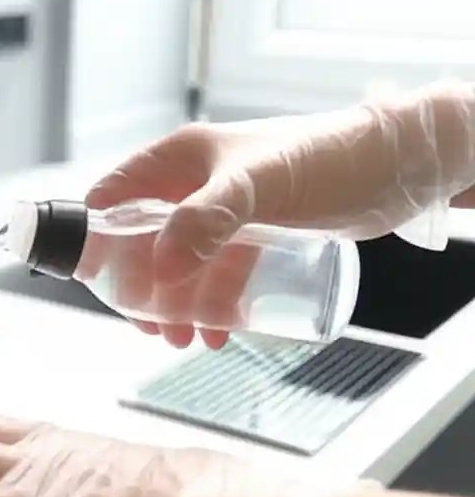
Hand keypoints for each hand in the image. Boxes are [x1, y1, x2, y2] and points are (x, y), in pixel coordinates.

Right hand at [86, 82, 474, 347]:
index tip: (98, 283)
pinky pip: (218, 275)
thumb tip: (159, 270)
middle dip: (141, 287)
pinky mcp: (254, 234)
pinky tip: (220, 331)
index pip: (114, 196)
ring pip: (181, 265)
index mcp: (179, 159)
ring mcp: (224, 211)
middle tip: (150, 325)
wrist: (399, 167)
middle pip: (143, 241)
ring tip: (183, 338)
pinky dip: (212, 304)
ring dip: (176, 305)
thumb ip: (206, 221)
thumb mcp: (259, 186)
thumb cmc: (328, 158)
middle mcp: (194, 183)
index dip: (97, 239)